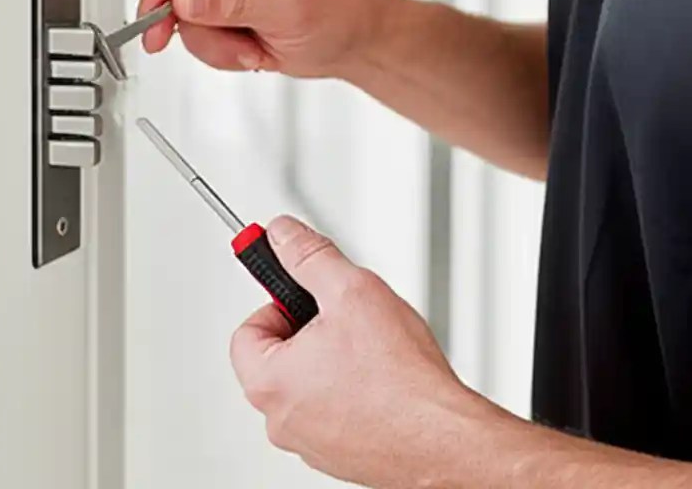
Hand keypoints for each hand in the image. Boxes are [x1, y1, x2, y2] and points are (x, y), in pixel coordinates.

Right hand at [137, 0, 396, 78]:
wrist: (358, 41)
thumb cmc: (341, 14)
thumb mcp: (288, 9)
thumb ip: (233, 2)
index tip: (152, 19)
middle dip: (200, 25)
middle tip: (231, 47)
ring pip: (185, 12)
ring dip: (217, 43)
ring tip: (255, 49)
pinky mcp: (224, 0)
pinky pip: (198, 29)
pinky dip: (222, 50)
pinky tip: (253, 49)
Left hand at [229, 216, 500, 487]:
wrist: (443, 439)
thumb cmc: (400, 380)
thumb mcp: (351, 291)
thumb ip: (309, 257)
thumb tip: (283, 235)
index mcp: (268, 381)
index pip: (248, 329)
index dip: (280, 302)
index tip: (305, 293)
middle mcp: (280, 419)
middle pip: (278, 358)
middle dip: (311, 332)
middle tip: (348, 322)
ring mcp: (310, 443)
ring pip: (309, 386)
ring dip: (334, 363)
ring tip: (373, 353)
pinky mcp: (340, 456)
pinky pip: (335, 412)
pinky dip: (354, 394)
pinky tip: (384, 382)